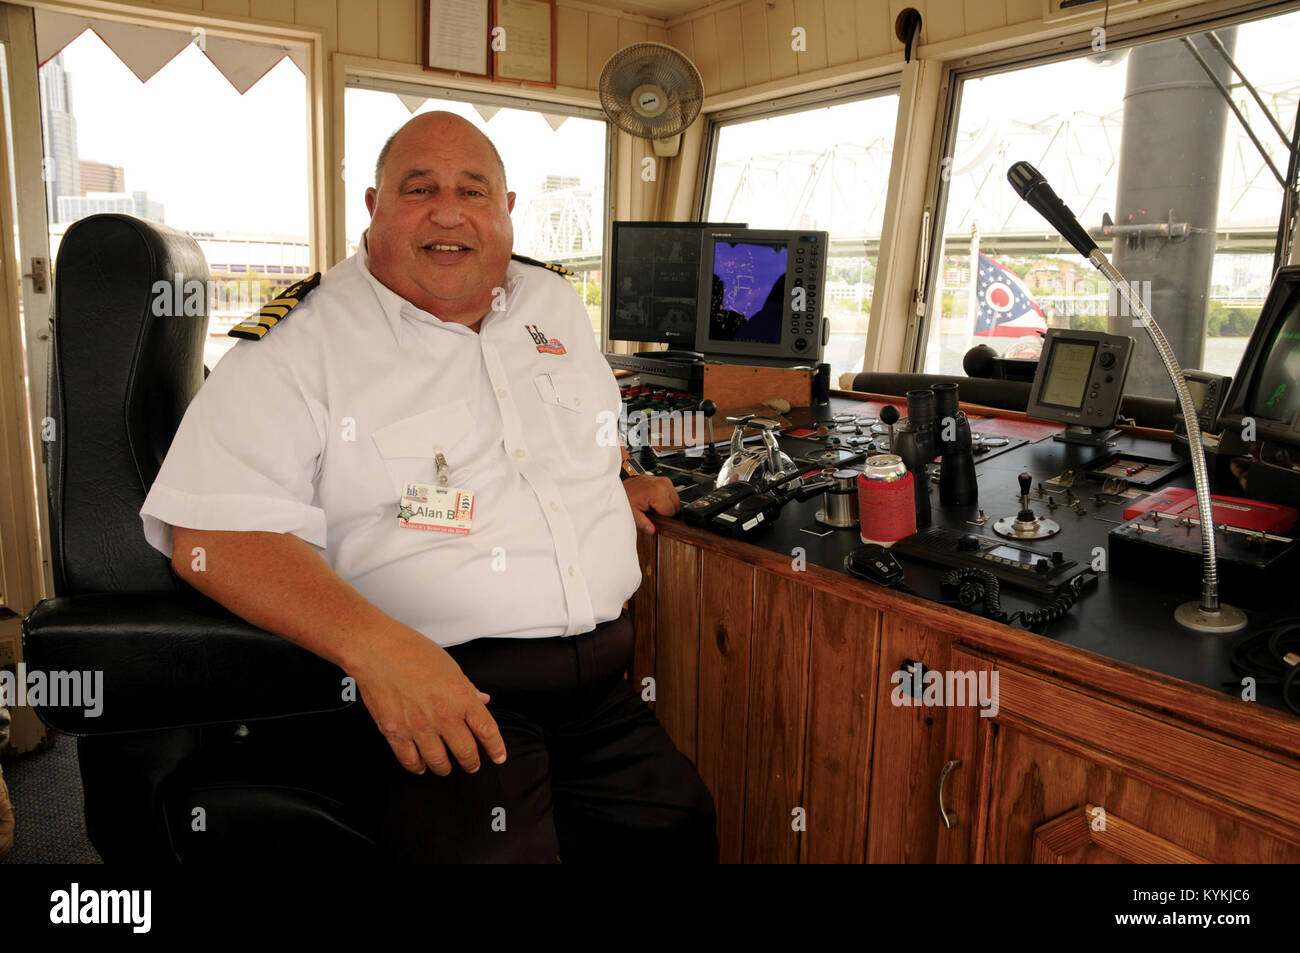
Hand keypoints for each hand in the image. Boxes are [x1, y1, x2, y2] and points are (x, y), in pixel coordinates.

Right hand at [350, 626, 505, 775]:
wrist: (377, 651)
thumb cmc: (412, 651)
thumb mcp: (450, 666)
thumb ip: (468, 688)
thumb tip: (482, 700)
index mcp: (460, 697)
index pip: (487, 731)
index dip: (495, 748)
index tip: (498, 756)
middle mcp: (443, 715)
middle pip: (466, 752)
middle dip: (472, 763)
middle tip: (473, 765)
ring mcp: (419, 727)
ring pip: (439, 761)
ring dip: (445, 768)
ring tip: (447, 767)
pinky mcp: (396, 733)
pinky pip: (410, 760)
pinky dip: (418, 767)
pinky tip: (421, 766)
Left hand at [623, 474, 679, 533]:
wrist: (621, 487)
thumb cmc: (625, 497)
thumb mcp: (632, 513)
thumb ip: (643, 523)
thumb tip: (652, 530)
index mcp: (657, 491)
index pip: (671, 512)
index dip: (662, 518)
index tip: (653, 515)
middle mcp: (663, 484)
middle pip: (676, 506)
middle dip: (665, 511)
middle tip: (651, 510)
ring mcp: (664, 481)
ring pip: (676, 500)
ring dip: (667, 505)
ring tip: (652, 504)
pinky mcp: (664, 480)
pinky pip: (672, 494)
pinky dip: (666, 499)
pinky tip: (655, 500)